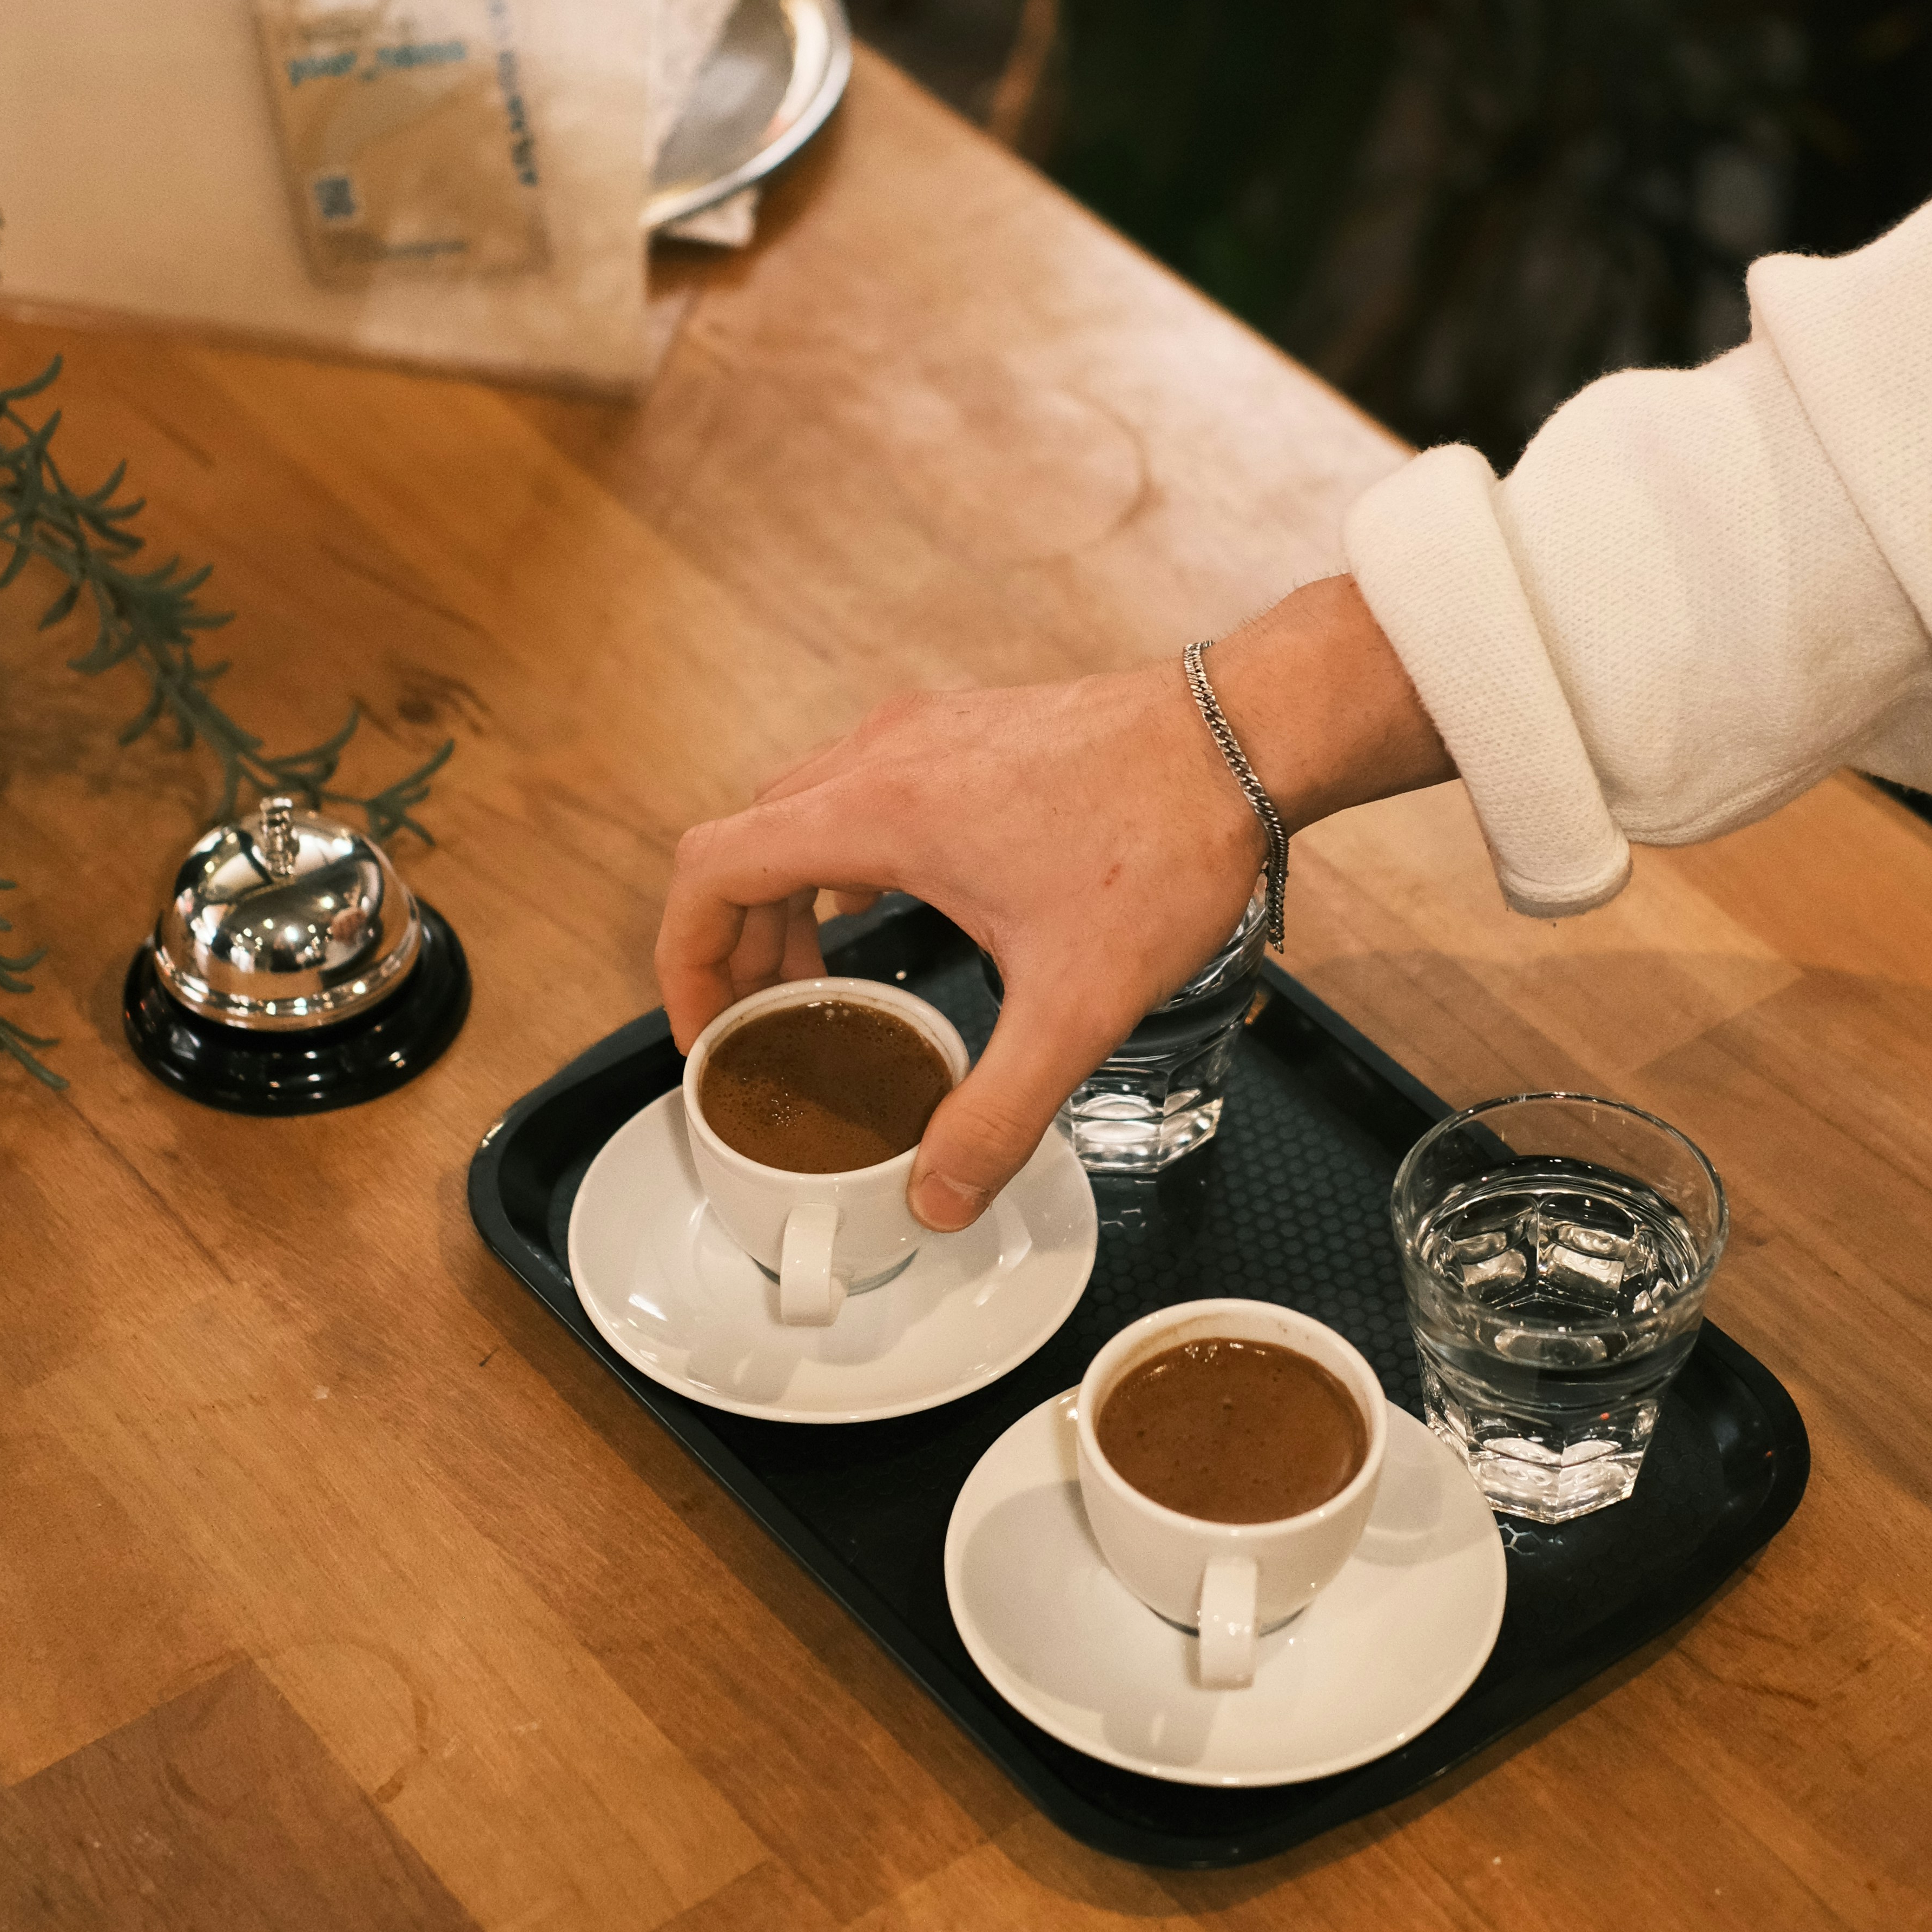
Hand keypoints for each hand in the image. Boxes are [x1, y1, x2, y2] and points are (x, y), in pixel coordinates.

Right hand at [654, 579, 1449, 1229]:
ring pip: (800, 812)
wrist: (1247, 734)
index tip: (704, 1029)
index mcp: (875, 809)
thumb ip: (994, 1114)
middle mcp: (880, 755)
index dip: (684, 957)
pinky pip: (859, 790)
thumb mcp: (1075, 1005)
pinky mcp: (966, 731)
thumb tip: (935, 1200)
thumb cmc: (1163, 842)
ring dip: (787, 898)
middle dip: (733, 943)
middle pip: (745, 843)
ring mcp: (923, 732)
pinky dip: (841, 858)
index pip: (711, 869)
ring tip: (816, 981)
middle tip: (759, 1026)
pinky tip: (888, 910)